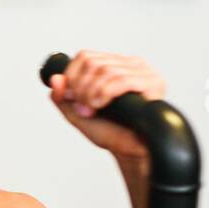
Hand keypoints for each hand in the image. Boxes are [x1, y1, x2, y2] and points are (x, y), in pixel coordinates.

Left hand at [47, 50, 164, 162]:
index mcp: (114, 65)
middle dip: (81, 89)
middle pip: (93, 63)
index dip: (72, 77)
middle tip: (84, 109)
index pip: (85, 56)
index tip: (72, 98)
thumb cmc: (109, 132)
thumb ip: (62, 97)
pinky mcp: (153, 83)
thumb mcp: (77, 114)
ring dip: (92, 94)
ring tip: (93, 110)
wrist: (129, 151)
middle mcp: (130, 64)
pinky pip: (122, 80)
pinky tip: (103, 105)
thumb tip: (55, 78)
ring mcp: (144, 72)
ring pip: (106, 71)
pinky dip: (105, 93)